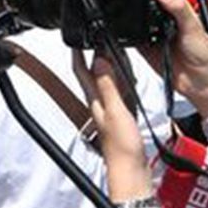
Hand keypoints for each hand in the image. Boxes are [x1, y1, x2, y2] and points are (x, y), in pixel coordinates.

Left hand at [72, 52, 151, 200]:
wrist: (131, 170)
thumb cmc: (122, 146)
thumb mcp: (116, 111)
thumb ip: (108, 86)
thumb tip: (98, 59)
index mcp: (95, 100)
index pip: (81, 71)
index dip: (77, 53)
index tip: (76, 37)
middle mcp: (100, 103)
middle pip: (92, 74)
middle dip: (92, 55)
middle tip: (96, 38)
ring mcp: (110, 110)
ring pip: (106, 82)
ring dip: (107, 66)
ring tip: (111, 50)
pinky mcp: (122, 117)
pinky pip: (119, 93)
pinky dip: (122, 81)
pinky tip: (127, 78)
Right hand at [131, 0, 207, 115]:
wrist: (199, 82)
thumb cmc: (205, 55)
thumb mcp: (194, 27)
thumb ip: (178, 8)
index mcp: (177, 6)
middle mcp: (163, 16)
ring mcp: (152, 30)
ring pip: (134, 13)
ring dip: (126, 7)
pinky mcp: (143, 44)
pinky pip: (129, 34)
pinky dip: (122, 30)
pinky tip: (120, 26)